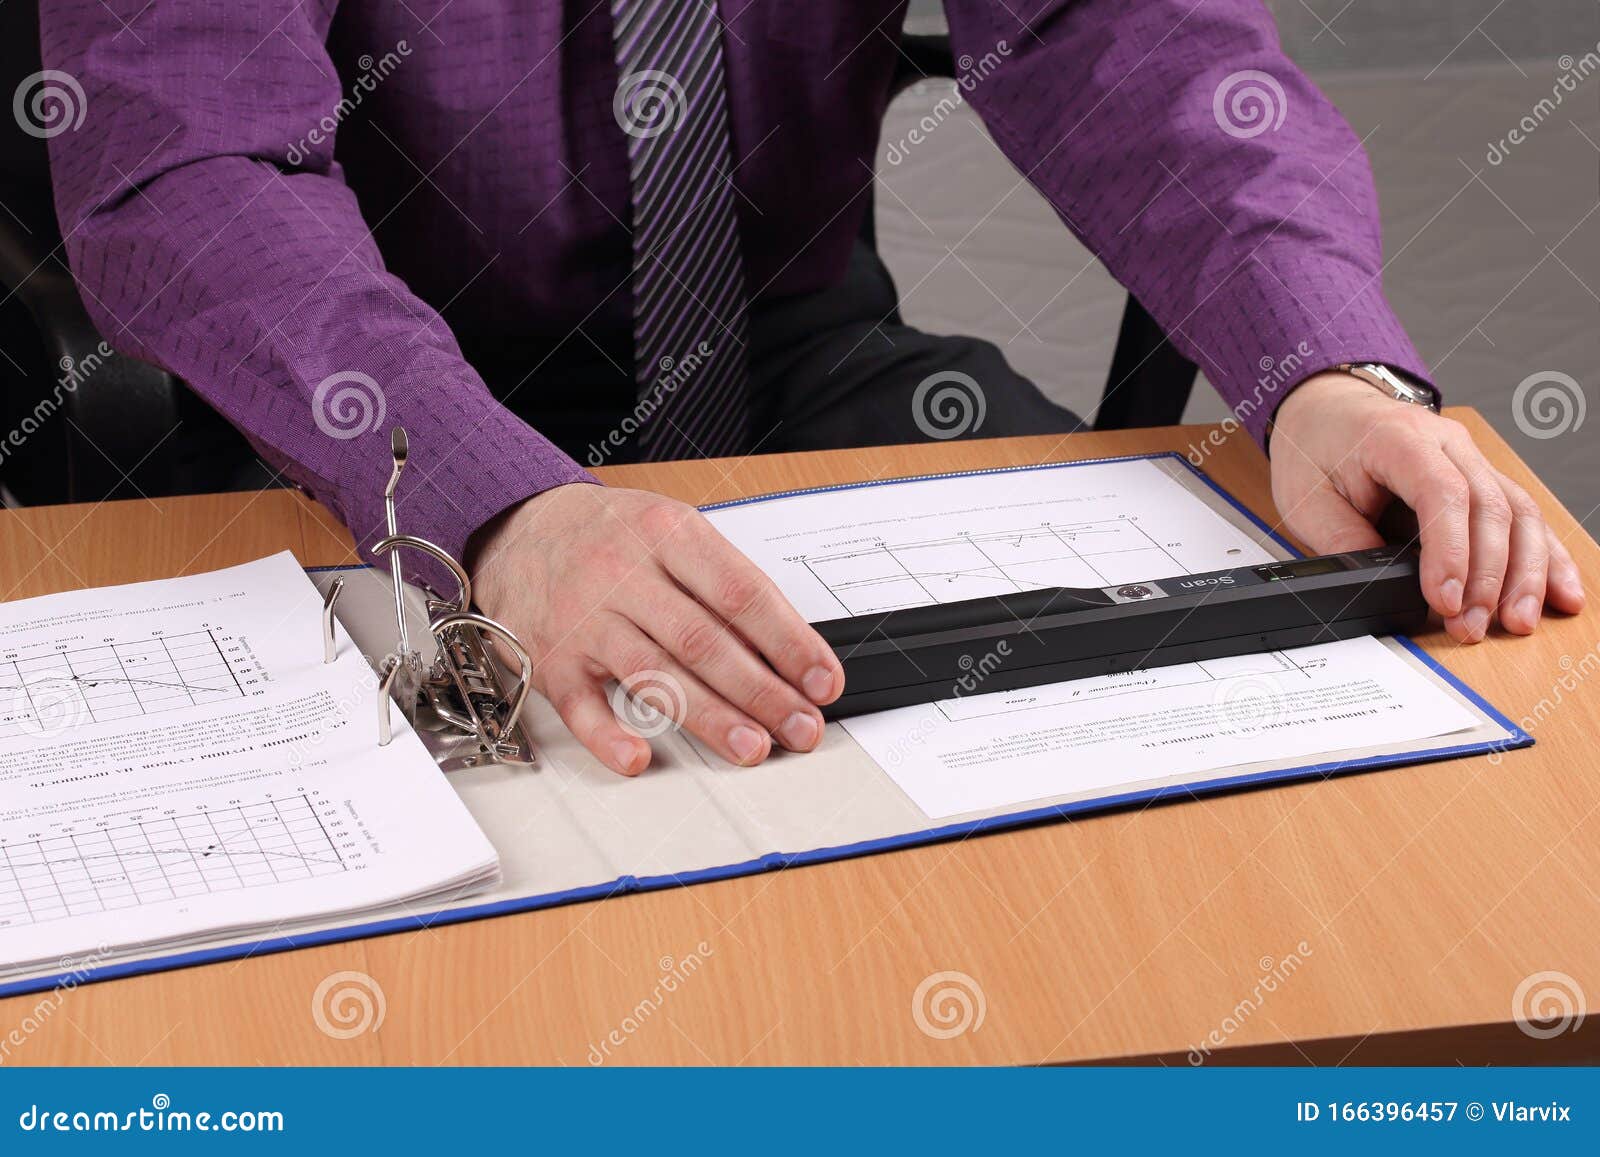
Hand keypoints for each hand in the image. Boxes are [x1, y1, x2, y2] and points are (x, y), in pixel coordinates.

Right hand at [467, 483, 842, 774]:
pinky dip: (609, 736)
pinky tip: (639, 759)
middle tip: (801, 726)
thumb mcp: (670, 531)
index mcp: (667, 534)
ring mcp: (586, 619)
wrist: (517, 529)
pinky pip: (581, 706)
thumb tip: (788, 652)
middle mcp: (624, 574)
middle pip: (704, 640)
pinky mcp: (553, 660)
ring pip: (655, 674)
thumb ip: (723, 582)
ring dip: (710, 717)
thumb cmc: (608, 535)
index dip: (789, 642)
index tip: (822, 680)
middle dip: (762, 691)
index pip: (741, 593)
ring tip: (753, 746)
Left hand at [1268, 372, 1583, 642]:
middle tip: (1471, 625)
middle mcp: (1447, 443)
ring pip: (1519, 513)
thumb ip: (1342, 538)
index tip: (1445, 600)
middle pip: (1491, 507)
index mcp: (1399, 438)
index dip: (1451, 552)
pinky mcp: (1482, 479)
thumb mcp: (1305, 497)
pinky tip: (1560, 593)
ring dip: (1524, 573)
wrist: (1328, 407)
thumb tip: (1379, 583)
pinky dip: (1545, 557)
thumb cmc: (1316, 447)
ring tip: (1517, 621)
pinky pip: (1524, 517)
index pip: (1441, 493)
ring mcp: (1471, 459)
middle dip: (1488, 576)